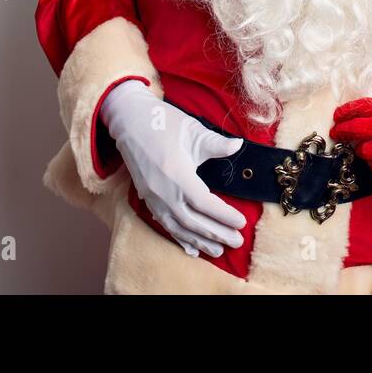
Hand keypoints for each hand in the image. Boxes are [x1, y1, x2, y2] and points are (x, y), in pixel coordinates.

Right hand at [99, 80, 247, 257]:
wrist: (129, 121)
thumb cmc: (163, 122)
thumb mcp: (193, 130)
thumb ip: (217, 144)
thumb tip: (239, 145)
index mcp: (177, 174)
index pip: (204, 203)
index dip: (223, 215)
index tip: (242, 223)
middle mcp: (163, 191)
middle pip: (192, 221)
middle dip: (216, 234)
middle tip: (237, 242)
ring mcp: (152, 197)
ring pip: (177, 227)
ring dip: (199, 240)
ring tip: (218, 251)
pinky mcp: (147, 197)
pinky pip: (164, 223)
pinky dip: (178, 237)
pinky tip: (190, 249)